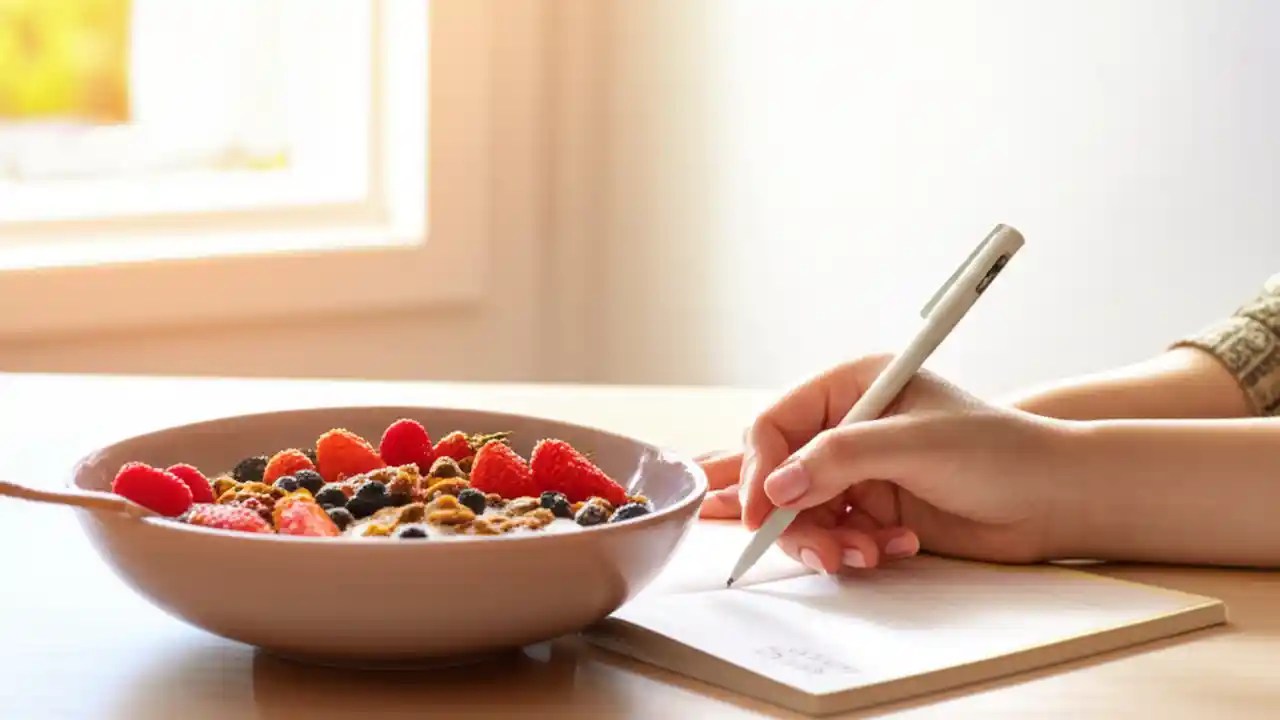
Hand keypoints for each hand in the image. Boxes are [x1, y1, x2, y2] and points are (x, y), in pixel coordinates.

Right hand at [698, 354, 1064, 572]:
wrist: (1054, 500)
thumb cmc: (998, 453)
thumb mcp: (914, 445)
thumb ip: (838, 460)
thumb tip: (775, 488)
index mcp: (852, 386)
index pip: (776, 424)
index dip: (762, 468)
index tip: (762, 512)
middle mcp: (848, 426)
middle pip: (780, 473)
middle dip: (792, 516)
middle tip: (817, 549)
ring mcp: (859, 471)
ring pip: (802, 512)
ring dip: (825, 539)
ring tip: (863, 554)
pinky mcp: (873, 509)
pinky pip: (834, 534)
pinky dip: (854, 548)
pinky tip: (895, 546)